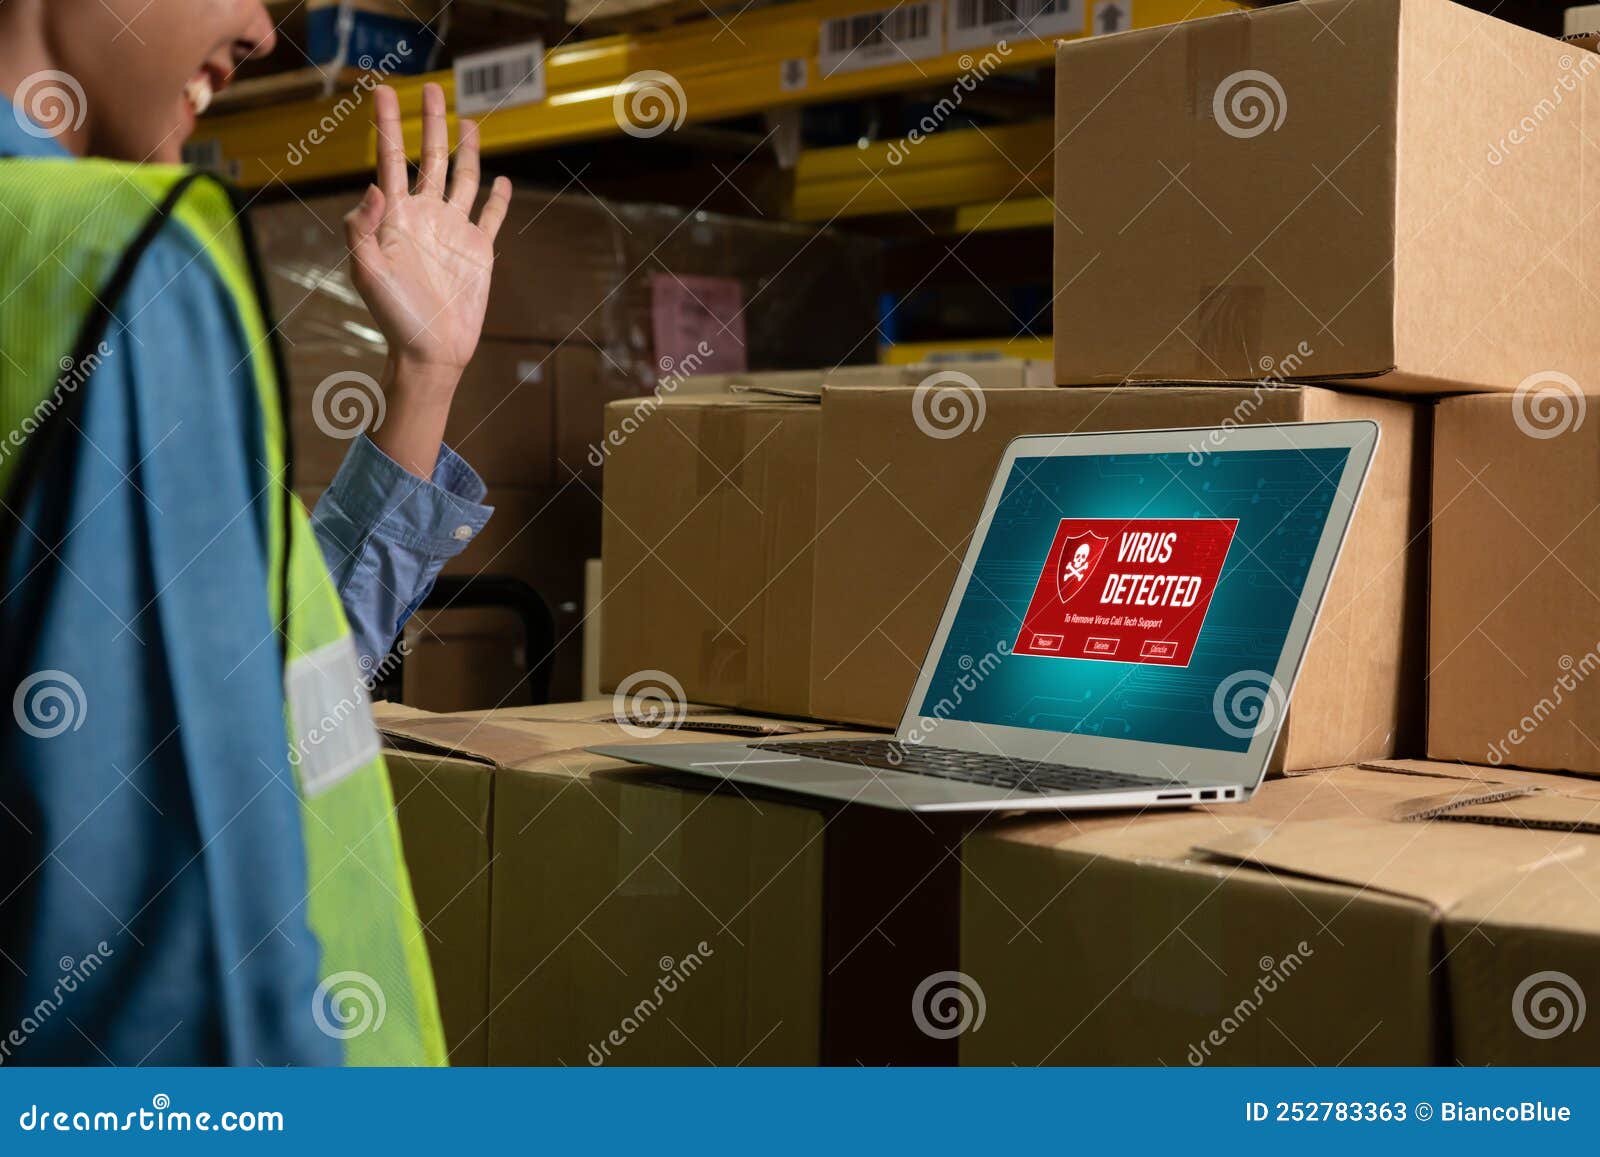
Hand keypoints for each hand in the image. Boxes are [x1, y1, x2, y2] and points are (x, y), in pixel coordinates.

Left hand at [345, 82, 511, 385]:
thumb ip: (361, 228)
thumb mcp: (367, 272)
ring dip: (467, 150)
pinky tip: (502, 181)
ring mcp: (453, 231)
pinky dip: (497, 198)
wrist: (430, 351)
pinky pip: (490, 216)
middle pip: (431, 158)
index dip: (388, 126)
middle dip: (431, 123)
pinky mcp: (478, 250)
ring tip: (469, 121)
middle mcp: (426, 215)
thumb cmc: (393, 315)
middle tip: (431, 88)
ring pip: (463, 179)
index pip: (391, 159)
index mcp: (396, 216)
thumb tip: (373, 187)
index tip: (384, 92)